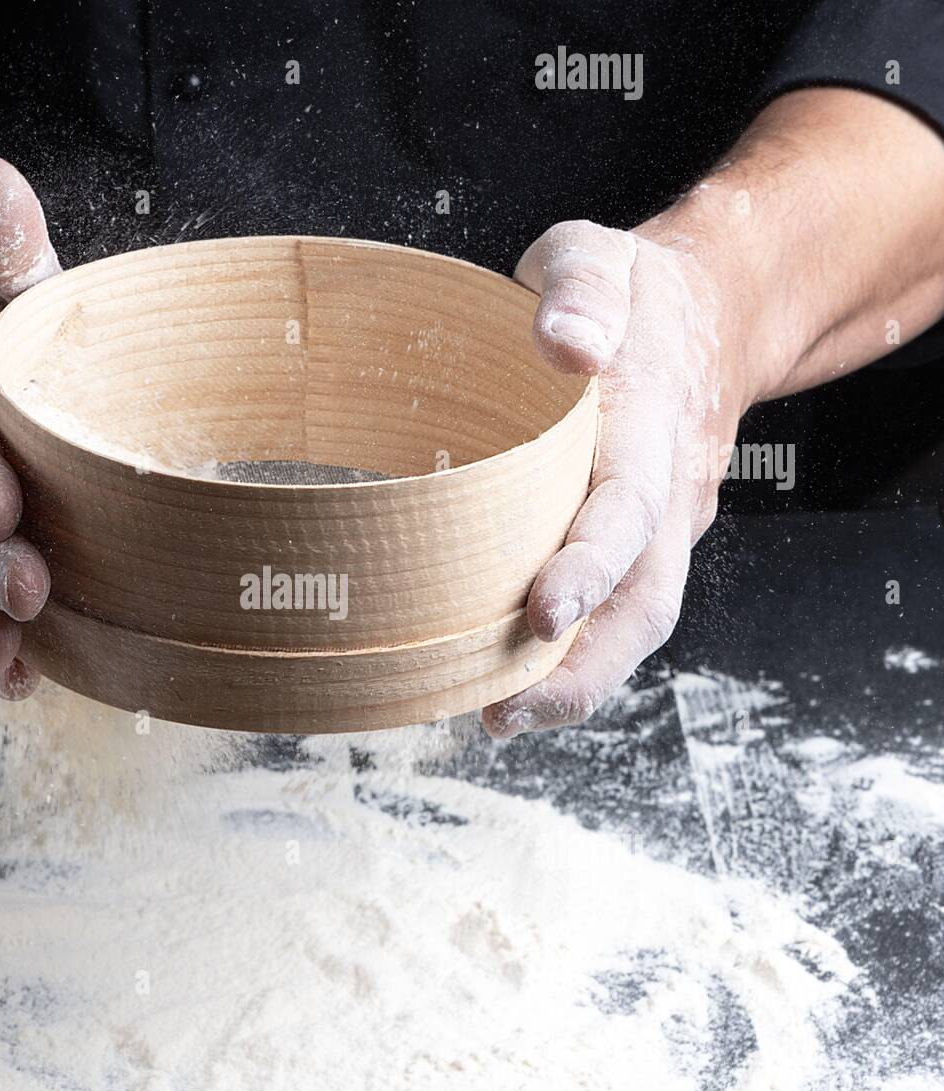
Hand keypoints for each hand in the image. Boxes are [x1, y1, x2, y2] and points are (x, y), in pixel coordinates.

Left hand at [482, 218, 748, 737]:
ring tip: (498, 720)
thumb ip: (580, 288)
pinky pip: (617, 612)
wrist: (707, 317)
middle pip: (644, 602)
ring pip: (634, 623)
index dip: (590, 566)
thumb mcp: (597, 256)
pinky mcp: (641, 545)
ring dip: (574, 681)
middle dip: (582, 669)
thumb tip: (566, 342)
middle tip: (507, 716)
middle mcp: (666, 495)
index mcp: (651, 427)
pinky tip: (508, 683)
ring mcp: (660, 528)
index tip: (542, 612)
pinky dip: (571, 656)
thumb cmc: (633, 293)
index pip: (627, 509)